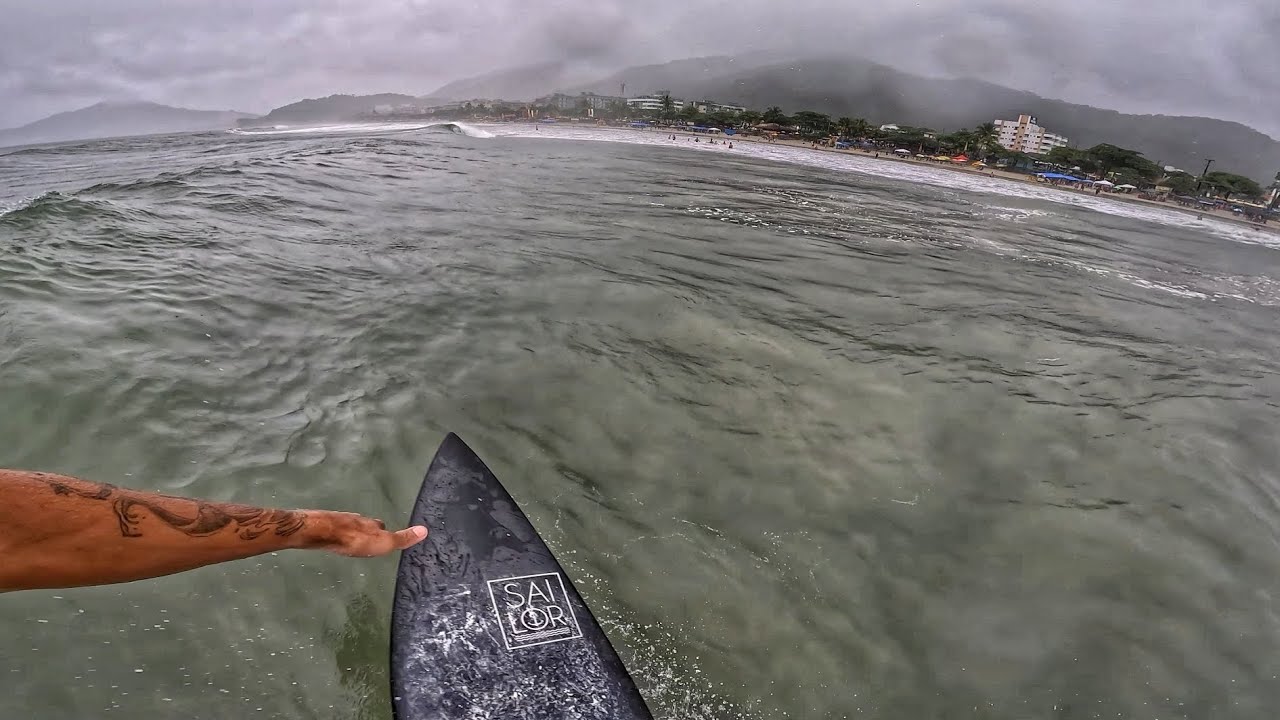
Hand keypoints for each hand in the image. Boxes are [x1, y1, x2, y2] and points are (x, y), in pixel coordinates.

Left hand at [303, 510, 427, 556]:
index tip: (385, 540)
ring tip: (352, 542)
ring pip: (351, 526)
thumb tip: (425, 530)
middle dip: (368, 532)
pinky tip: (336, 540)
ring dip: (353, 533)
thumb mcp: (383, 543)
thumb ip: (402, 538)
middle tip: (368, 542)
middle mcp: (359, 520)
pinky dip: (339, 534)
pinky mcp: (326, 525)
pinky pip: (336, 529)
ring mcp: (341, 521)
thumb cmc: (355, 540)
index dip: (384, 534)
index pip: (382, 527)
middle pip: (366, 525)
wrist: (324, 531)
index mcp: (373, 525)